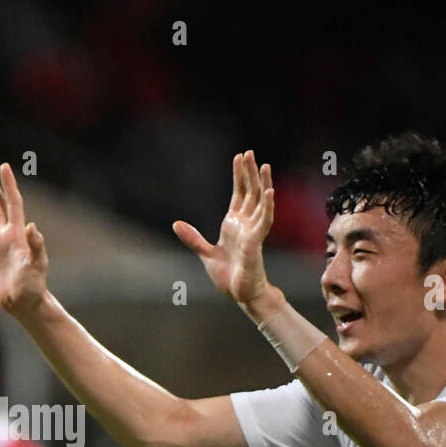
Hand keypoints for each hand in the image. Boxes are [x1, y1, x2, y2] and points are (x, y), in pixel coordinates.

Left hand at [173, 150, 275, 309]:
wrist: (240, 294)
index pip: (239, 193)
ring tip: (264, 165)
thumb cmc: (228, 275)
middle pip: (250, 192)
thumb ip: (193, 238)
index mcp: (234, 224)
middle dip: (250, 172)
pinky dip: (267, 206)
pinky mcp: (256, 242)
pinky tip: (269, 191)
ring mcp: (253, 231)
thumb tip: (176, 224)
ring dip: (262, 183)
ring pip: (260, 202)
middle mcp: (246, 224)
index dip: (240, 176)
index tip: (240, 157)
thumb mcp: (205, 253)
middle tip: (250, 152)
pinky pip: (264, 221)